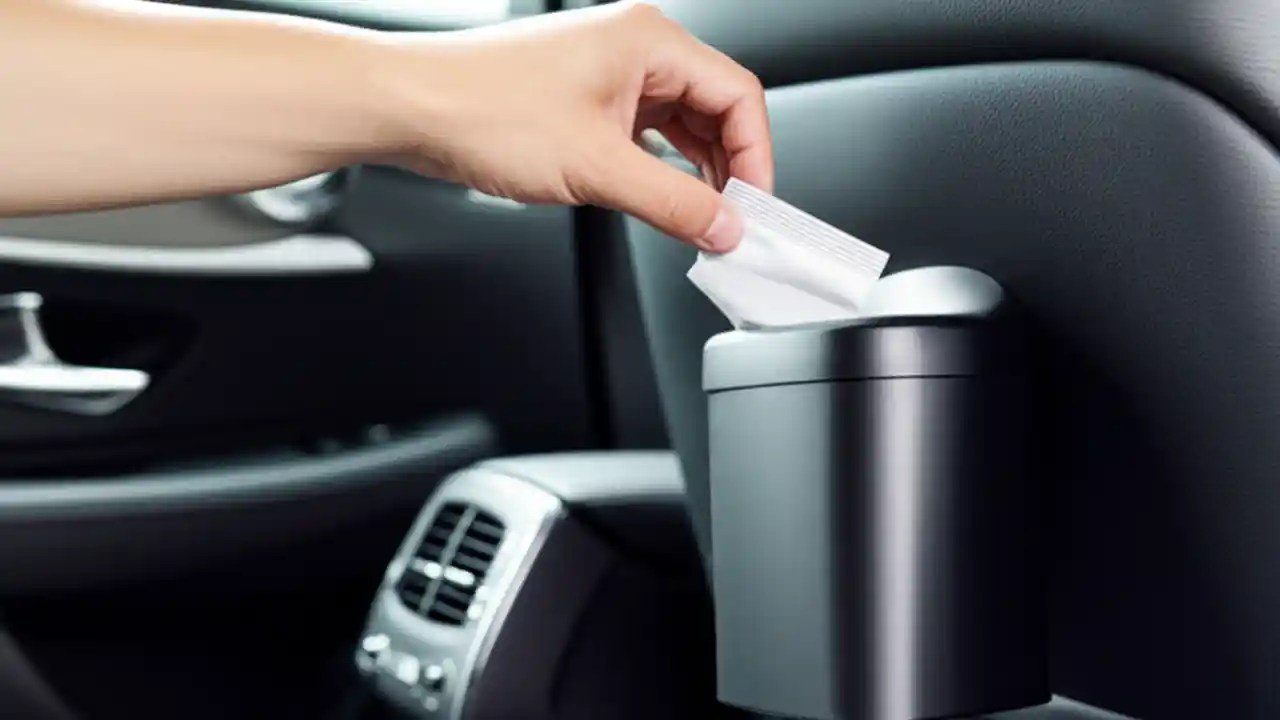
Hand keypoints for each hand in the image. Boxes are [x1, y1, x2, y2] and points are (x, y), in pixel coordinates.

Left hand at [376, 1, 772, 250]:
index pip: (738, 95)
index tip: (754, 207)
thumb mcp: (596, 168)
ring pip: (681, 124)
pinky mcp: (586, 99)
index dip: (757, 156)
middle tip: (732, 222)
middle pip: (715, 108)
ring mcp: (609, 74)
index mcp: (649, 41)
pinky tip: (662, 202)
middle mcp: (634, 49)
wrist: (410, 107)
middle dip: (729, 168)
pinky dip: (661, 170)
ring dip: (695, 173)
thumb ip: (673, 203)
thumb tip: (724, 227)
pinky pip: (646, 134)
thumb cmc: (483, 109)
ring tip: (699, 220)